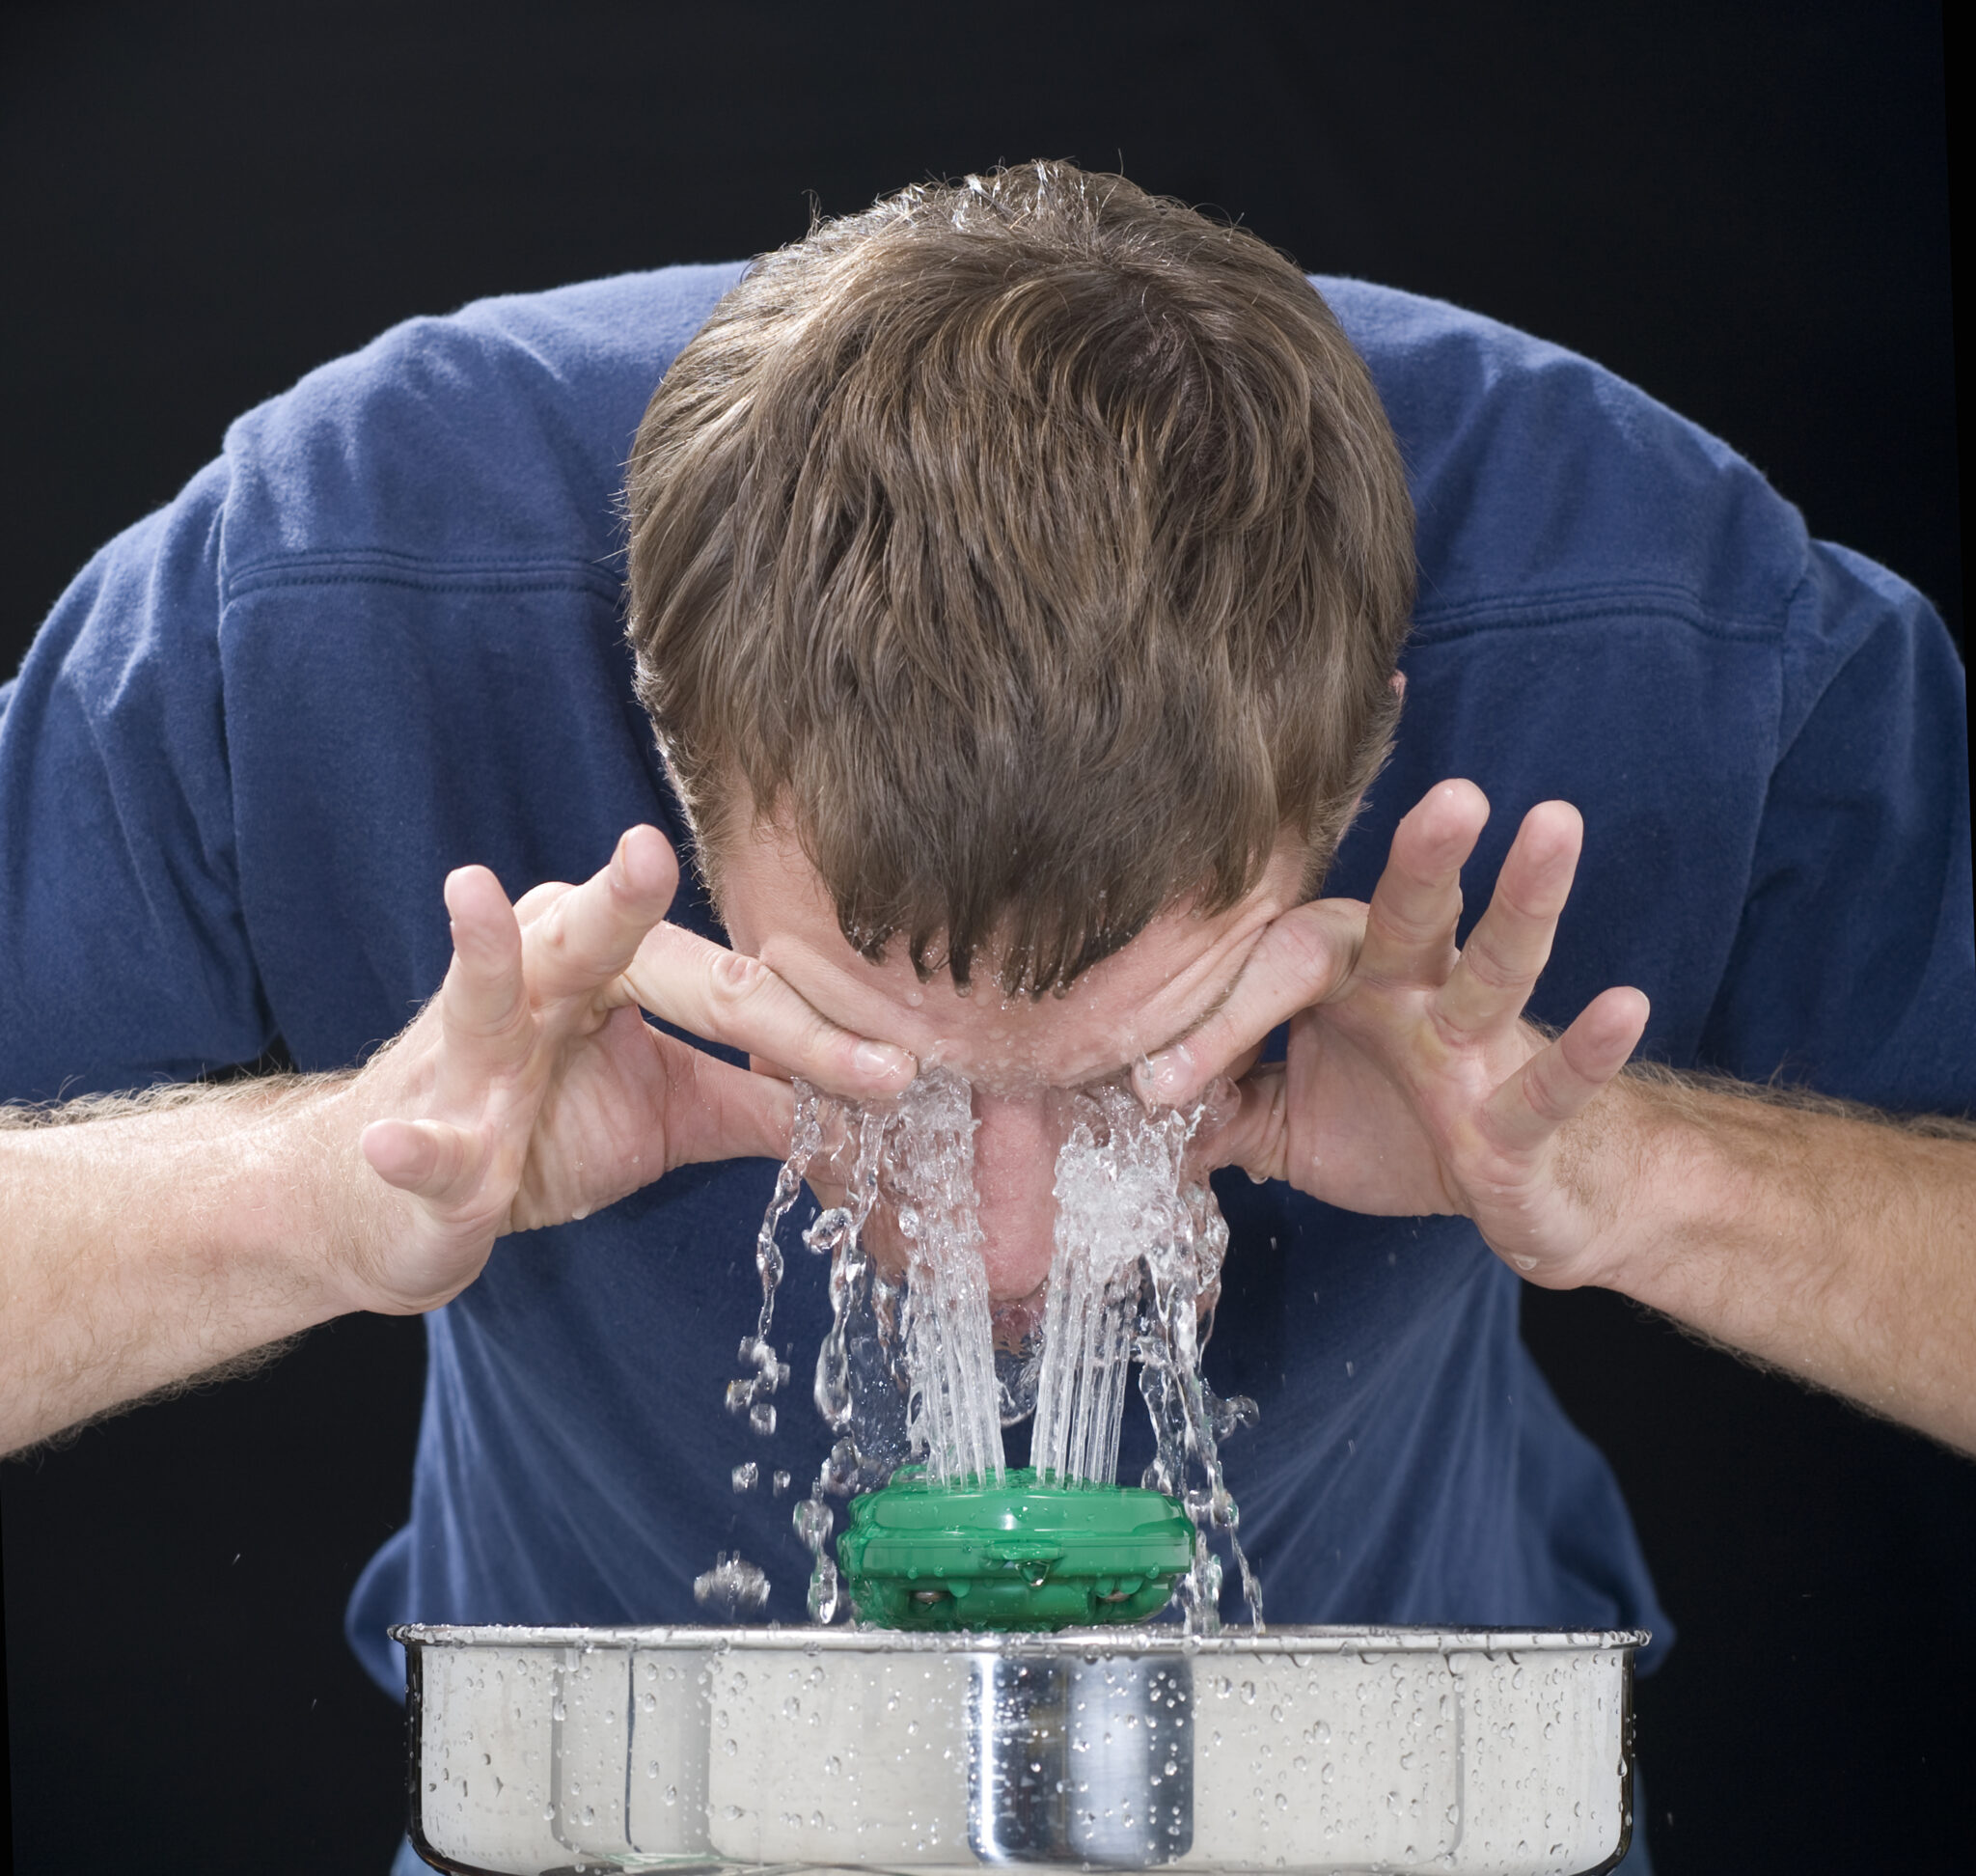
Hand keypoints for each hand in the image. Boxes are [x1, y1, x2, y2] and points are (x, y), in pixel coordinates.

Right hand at [343, 825, 916, 1313]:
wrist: (412, 1201)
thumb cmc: (546, 1128)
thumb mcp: (676, 1114)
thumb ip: (767, 1101)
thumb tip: (878, 1098)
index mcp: (610, 964)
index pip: (723, 987)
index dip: (809, 1031)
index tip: (895, 1068)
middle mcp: (539, 979)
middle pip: (605, 945)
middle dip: (628, 901)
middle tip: (647, 853)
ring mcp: (472, 1054)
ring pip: (485, 993)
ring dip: (482, 951)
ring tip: (473, 893)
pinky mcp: (425, 1135)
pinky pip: (420, 1139)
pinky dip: (410, 1145)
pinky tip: (396, 1142)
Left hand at [1143, 781, 1649, 1288]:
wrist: (1513, 1195)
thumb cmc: (1401, 1132)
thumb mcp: (1285, 1126)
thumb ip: (1216, 1105)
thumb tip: (1127, 1105)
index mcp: (1349, 983)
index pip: (1278, 971)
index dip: (1217, 1024)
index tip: (1157, 1084)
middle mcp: (1416, 994)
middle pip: (1412, 910)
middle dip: (1423, 853)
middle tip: (1444, 791)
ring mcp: (1477, 1047)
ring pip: (1501, 962)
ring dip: (1527, 899)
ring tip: (1555, 823)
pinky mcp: (1522, 1115)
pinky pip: (1554, 1080)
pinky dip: (1587, 1047)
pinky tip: (1623, 1003)